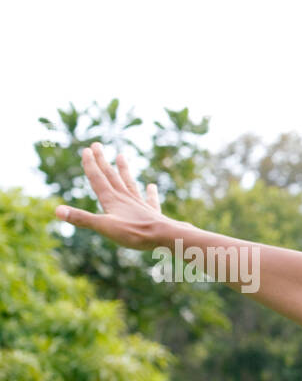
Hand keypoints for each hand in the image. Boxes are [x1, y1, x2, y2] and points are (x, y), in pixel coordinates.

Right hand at [53, 142, 186, 249]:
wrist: (164, 236)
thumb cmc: (134, 232)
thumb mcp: (104, 226)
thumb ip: (82, 218)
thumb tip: (57, 210)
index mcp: (111, 200)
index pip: (98, 179)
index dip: (91, 165)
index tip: (87, 150)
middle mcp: (124, 198)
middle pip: (111, 176)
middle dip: (102, 161)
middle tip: (97, 145)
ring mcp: (139, 204)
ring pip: (129, 183)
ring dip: (124, 170)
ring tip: (121, 156)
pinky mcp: (152, 213)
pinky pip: (150, 200)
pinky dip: (150, 193)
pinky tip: (152, 186)